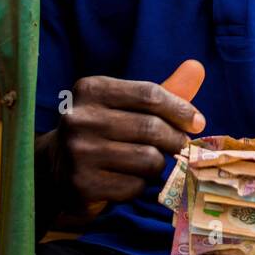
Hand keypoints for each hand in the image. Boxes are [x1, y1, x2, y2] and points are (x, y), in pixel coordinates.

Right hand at [49, 63, 205, 210]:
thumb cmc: (105, 130)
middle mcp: (80, 118)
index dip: (181, 109)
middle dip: (175, 139)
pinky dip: (139, 185)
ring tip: (148, 162)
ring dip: (157, 164)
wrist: (56, 168)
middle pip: (152, 127)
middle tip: (181, 146)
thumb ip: (164, 89)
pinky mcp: (81, 184)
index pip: (150, 94)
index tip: (198, 122)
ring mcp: (78, 152)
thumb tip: (197, 67)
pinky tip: (126, 179)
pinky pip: (134, 186)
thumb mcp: (129, 105)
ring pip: (148, 159)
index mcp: (92, 89)